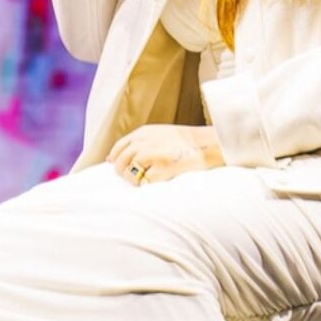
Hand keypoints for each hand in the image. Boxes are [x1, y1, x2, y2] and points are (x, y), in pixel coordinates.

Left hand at [108, 125, 223, 185]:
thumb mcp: (159, 134)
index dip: (118, 162)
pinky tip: (163, 181)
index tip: (124, 169)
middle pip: (119, 164)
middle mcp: (143, 143)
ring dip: (138, 181)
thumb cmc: (186, 144)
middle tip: (142, 177)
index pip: (117, 149)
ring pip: (129, 175)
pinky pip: (145, 184)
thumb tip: (110, 159)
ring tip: (153, 179)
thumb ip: (137, 143)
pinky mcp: (160, 169)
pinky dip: (151, 186)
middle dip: (126, 174)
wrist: (210, 146)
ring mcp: (150, 156)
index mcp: (142, 133)